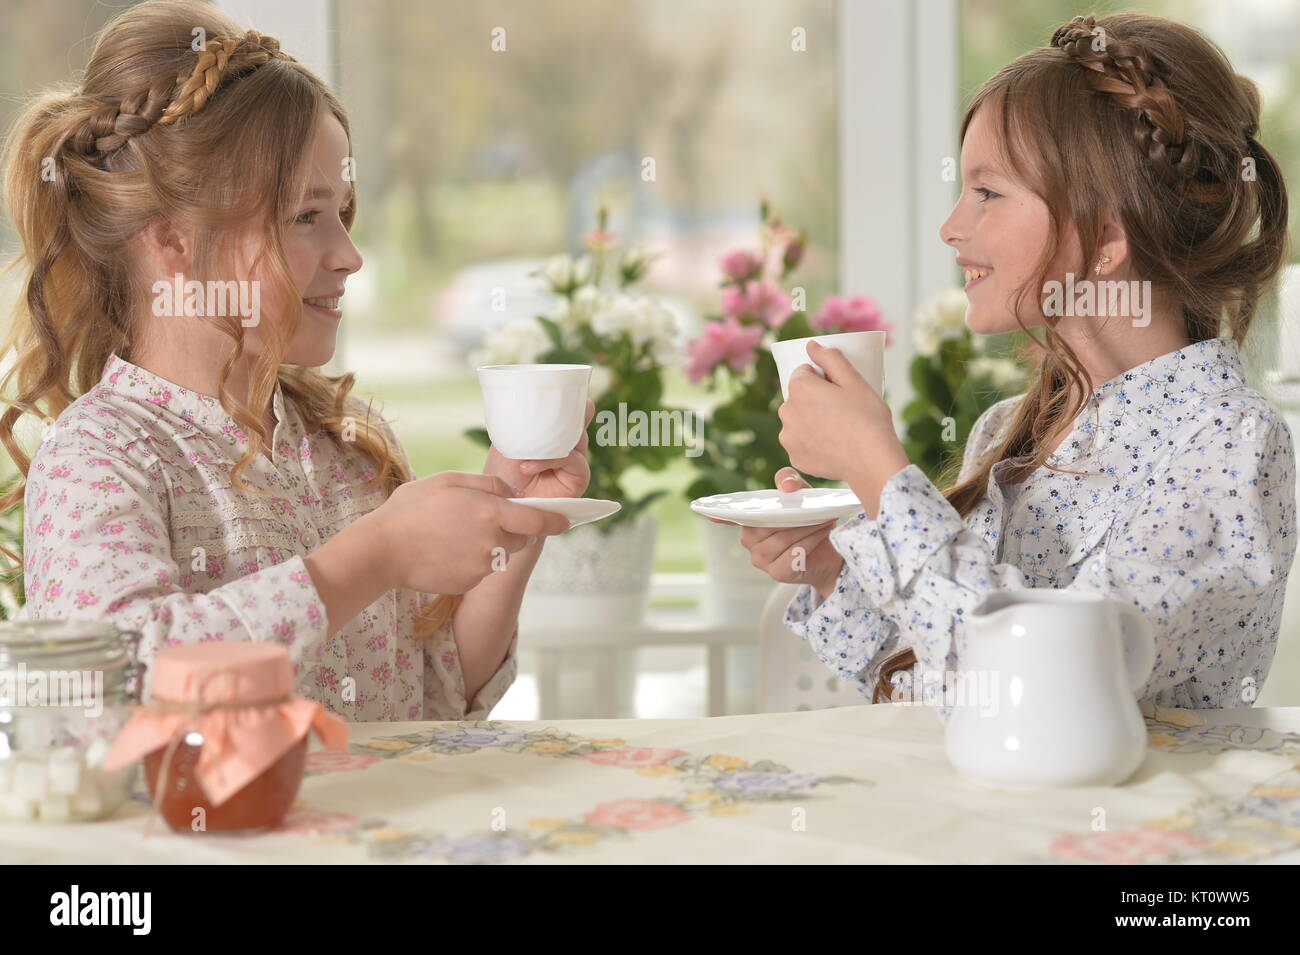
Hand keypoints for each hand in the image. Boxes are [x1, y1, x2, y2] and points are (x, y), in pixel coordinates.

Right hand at [369, 471, 570, 593]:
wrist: (382, 549)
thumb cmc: (412, 508)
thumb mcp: (450, 481)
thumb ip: (489, 485)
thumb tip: (513, 493)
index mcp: (490, 513)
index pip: (538, 522)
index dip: (555, 521)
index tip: (566, 520)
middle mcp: (492, 543)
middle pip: (522, 539)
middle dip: (515, 529)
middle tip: (485, 518)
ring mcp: (481, 566)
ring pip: (501, 554)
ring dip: (491, 544)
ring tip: (456, 532)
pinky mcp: (468, 582)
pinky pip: (482, 568)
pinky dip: (473, 559)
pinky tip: (447, 549)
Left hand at [484, 399, 594, 498]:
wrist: (502, 506)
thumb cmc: (502, 475)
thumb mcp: (509, 441)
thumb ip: (523, 423)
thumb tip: (528, 399)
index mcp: (555, 433)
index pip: (572, 411)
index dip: (574, 399)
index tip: (567, 386)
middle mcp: (569, 445)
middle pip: (577, 420)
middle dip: (565, 414)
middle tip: (549, 408)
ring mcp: (576, 461)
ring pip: (576, 437)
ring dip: (550, 440)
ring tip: (526, 450)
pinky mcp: (579, 478)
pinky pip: (571, 460)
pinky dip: (549, 460)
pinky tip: (527, 466)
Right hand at [708, 467, 844, 598]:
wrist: (829, 552)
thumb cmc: (810, 520)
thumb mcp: (802, 494)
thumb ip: (791, 481)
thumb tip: (786, 486)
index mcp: (749, 521)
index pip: (732, 516)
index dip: (720, 515)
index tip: (708, 512)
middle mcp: (748, 540)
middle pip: (764, 525)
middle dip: (791, 517)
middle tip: (814, 510)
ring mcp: (760, 559)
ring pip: (780, 540)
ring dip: (804, 529)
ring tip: (822, 520)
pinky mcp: (777, 573)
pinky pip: (792, 555)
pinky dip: (809, 542)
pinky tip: (820, 534)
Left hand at [778, 341, 907, 485]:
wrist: (873, 462)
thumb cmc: (868, 418)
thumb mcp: (854, 380)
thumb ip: (830, 358)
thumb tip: (811, 346)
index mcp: (800, 388)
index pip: (804, 373)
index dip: (823, 379)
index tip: (840, 391)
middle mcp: (787, 411)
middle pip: (798, 398)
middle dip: (815, 400)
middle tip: (843, 411)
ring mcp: (789, 438)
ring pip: (799, 422)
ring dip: (811, 422)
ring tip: (839, 430)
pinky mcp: (795, 458)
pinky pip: (802, 444)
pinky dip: (813, 444)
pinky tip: (833, 446)